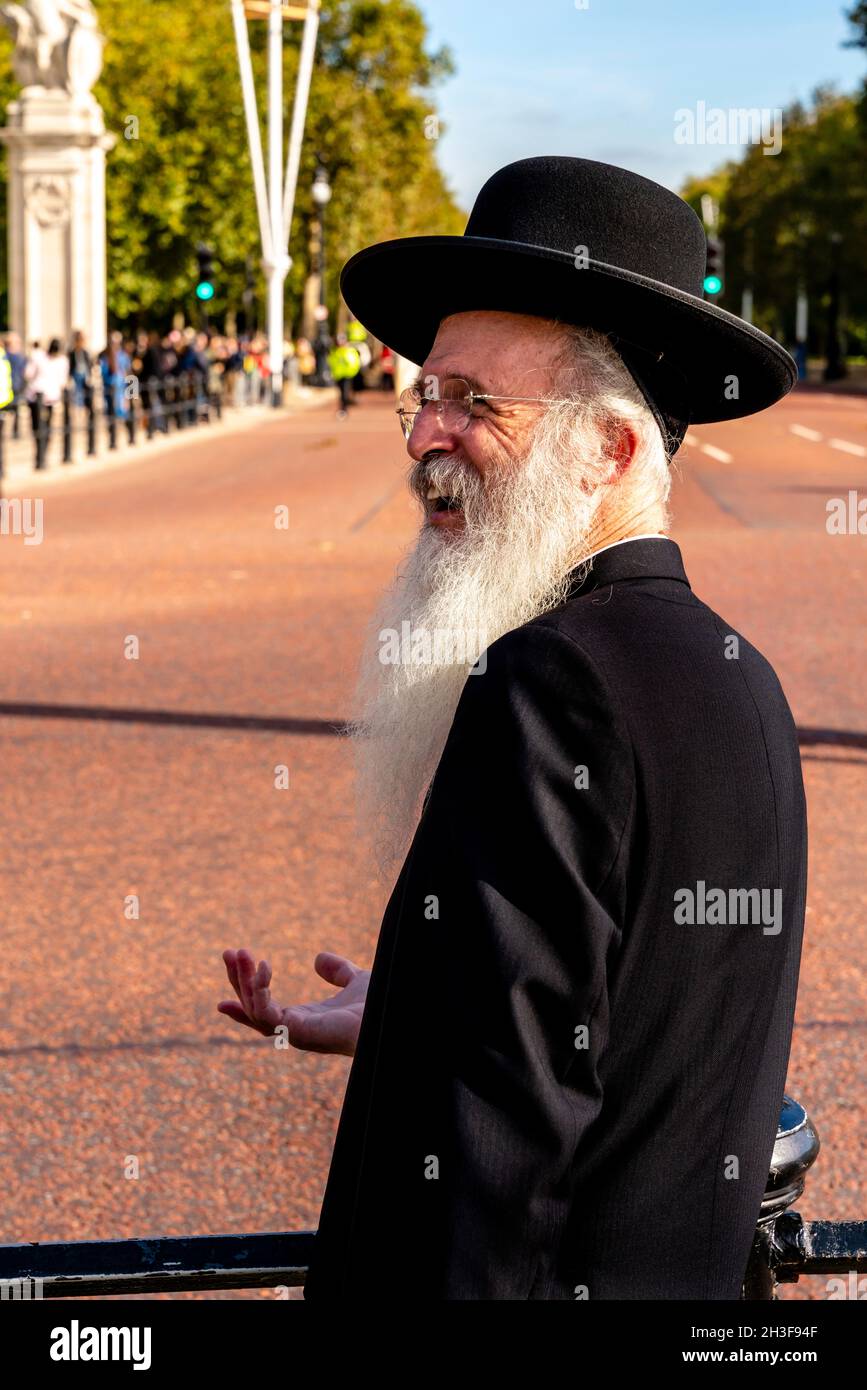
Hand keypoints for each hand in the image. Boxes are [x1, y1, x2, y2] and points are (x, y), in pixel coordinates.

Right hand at [217, 947, 368, 1057]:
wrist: (389, 1016)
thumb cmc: (378, 1007)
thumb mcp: (355, 980)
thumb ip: (337, 971)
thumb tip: (318, 958)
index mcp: (304, 1019)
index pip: (264, 1009)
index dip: (244, 992)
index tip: (228, 977)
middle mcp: (295, 1029)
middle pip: (253, 1008)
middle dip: (238, 980)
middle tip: (229, 951)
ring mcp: (295, 1034)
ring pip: (255, 1011)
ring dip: (243, 982)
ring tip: (241, 953)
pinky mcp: (299, 1033)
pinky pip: (267, 1015)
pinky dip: (260, 992)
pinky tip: (263, 967)